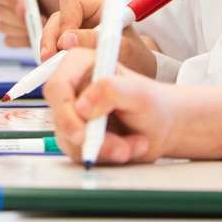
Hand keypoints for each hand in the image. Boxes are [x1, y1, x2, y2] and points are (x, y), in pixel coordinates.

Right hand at [0, 0, 72, 50]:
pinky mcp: (17, 39)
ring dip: (23, 27)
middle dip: (20, 16)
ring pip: (3, 27)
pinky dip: (23, 39)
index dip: (12, 1)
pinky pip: (9, 41)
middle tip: (40, 16)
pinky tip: (35, 34)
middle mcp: (10, 4)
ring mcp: (13, 22)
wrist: (78, 17)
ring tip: (42, 24)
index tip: (27, 5)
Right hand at [39, 0, 156, 74]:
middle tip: (48, 57)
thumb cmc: (136, 57)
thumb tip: (66, 40)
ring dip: (48, 48)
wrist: (138, 76)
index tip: (66, 42)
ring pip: (52, 33)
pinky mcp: (69, 47)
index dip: (66, 20)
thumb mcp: (122, 48)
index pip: (72, 2)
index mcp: (100, 7)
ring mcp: (75, 31)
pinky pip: (53, 47)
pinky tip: (52, 69)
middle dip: (50, 37)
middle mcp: (85, 16)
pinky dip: (50, 58)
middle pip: (58, 18)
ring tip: (48, 66)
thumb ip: (95, 41)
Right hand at [42, 47, 179, 164]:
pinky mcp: (78, 138)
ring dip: (105, 149)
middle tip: (120, 149)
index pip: (57, 87)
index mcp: (82, 66)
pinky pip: (80, 154)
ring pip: (70, 141)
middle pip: (60, 118)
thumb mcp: (139, 93)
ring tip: (136, 143)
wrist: (164, 126)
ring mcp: (74, 116)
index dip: (65, 111)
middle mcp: (73, 89)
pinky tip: (128, 147)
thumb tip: (81, 106)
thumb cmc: (154, 103)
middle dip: (91, 138)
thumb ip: (111, 91)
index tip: (83, 133)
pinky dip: (107, 156)